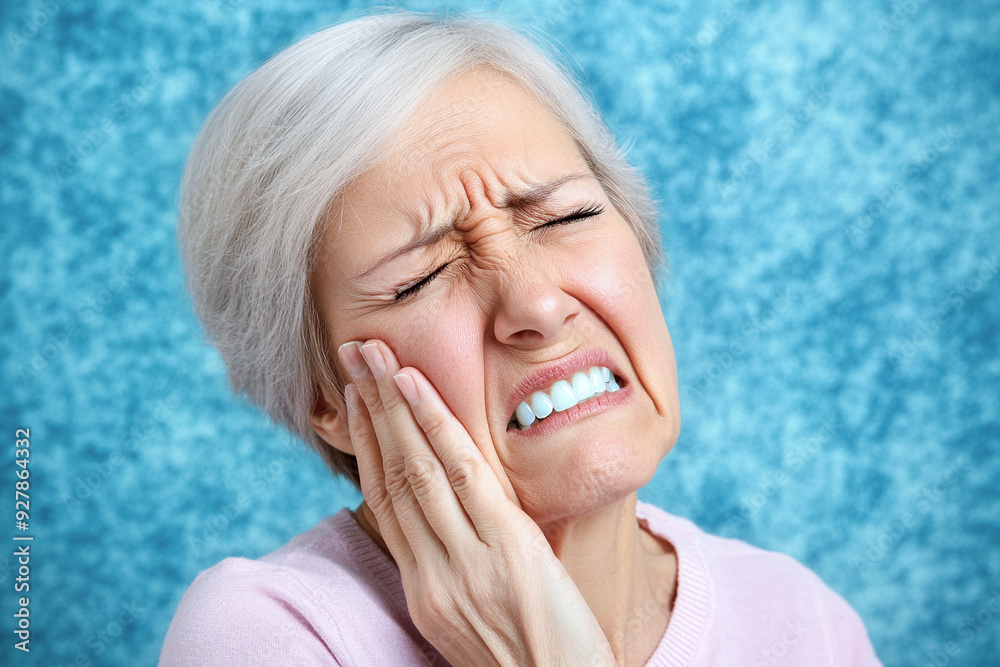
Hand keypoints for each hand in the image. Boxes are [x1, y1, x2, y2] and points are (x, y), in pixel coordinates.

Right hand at [338, 339, 616, 666]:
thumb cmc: (532, 662)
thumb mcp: (477, 620)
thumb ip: (459, 571)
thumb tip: (454, 526)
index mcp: (425, 590)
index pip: (384, 503)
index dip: (366, 445)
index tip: (353, 401)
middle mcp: (433, 573)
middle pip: (391, 476)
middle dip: (369, 410)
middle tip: (354, 355)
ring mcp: (465, 560)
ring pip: (416, 469)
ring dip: (393, 405)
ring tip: (375, 356)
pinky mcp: (505, 549)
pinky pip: (463, 477)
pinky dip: (436, 428)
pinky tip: (416, 388)